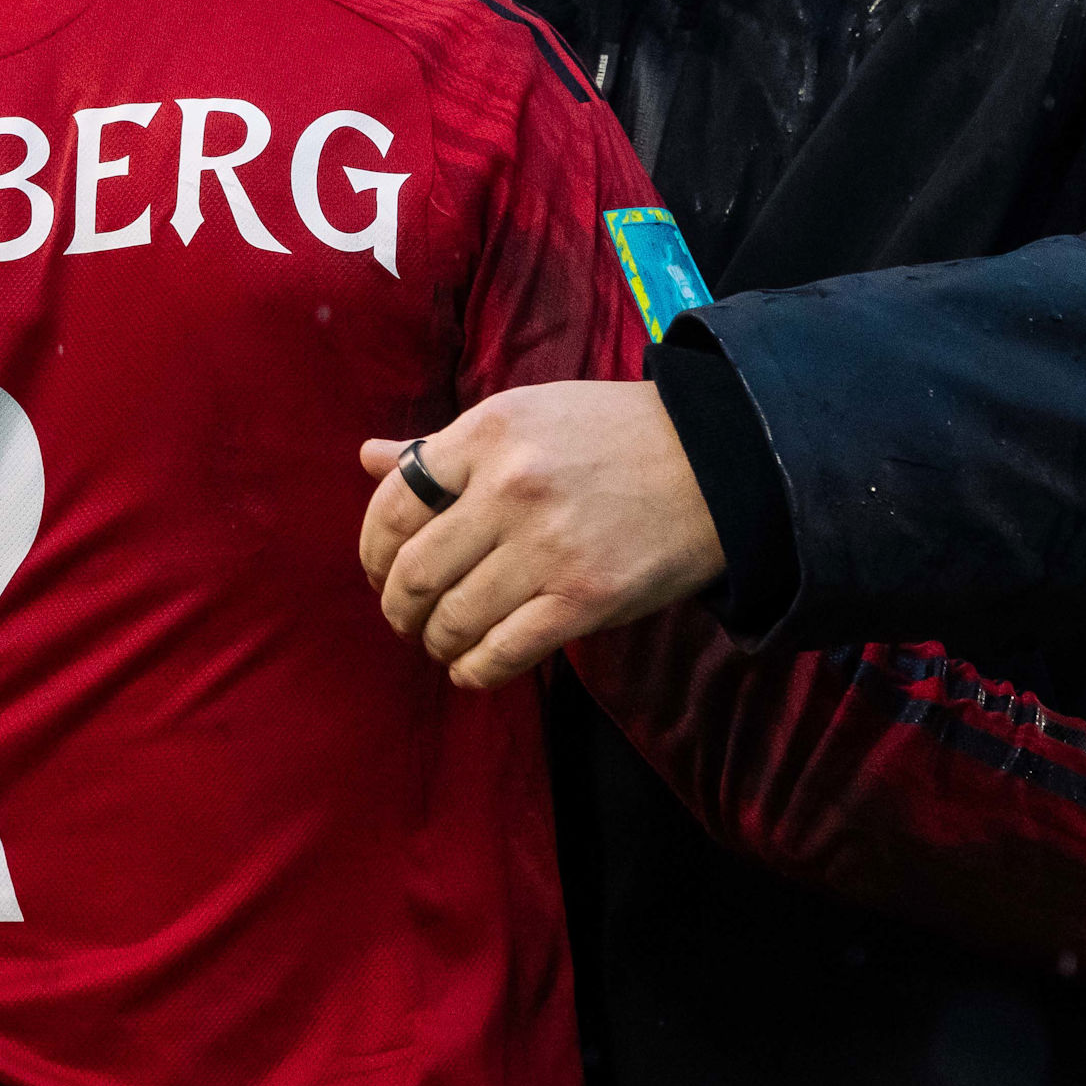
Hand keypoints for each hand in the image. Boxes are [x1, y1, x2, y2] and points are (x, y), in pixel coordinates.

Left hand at [359, 381, 727, 689]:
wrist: (716, 460)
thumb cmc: (611, 434)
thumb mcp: (525, 415)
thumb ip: (444, 445)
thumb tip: (370, 458)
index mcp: (488, 432)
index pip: (394, 504)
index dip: (372, 550)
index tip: (378, 570)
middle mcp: (510, 488)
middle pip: (414, 571)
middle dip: (397, 607)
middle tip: (405, 617)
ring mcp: (547, 548)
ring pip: (454, 619)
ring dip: (436, 642)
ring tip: (441, 642)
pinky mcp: (584, 599)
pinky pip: (503, 653)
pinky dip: (474, 671)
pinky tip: (472, 667)